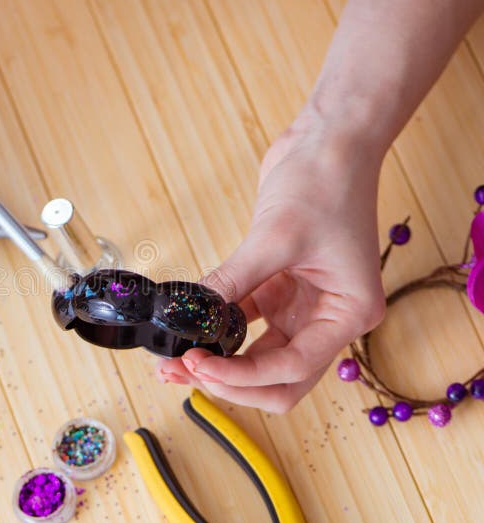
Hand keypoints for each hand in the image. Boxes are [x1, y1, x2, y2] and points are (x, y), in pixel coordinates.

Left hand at [156, 111, 386, 412]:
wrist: (328, 141)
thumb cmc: (325, 182)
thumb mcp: (275, 237)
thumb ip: (232, 282)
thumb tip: (189, 316)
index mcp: (348, 313)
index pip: (294, 367)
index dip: (244, 375)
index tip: (200, 365)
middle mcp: (329, 317)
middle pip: (279, 377)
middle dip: (232, 382)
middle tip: (186, 372)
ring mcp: (302, 305)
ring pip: (259, 357)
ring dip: (220, 363)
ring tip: (174, 364)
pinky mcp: (277, 288)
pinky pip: (244, 323)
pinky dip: (217, 331)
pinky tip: (186, 334)